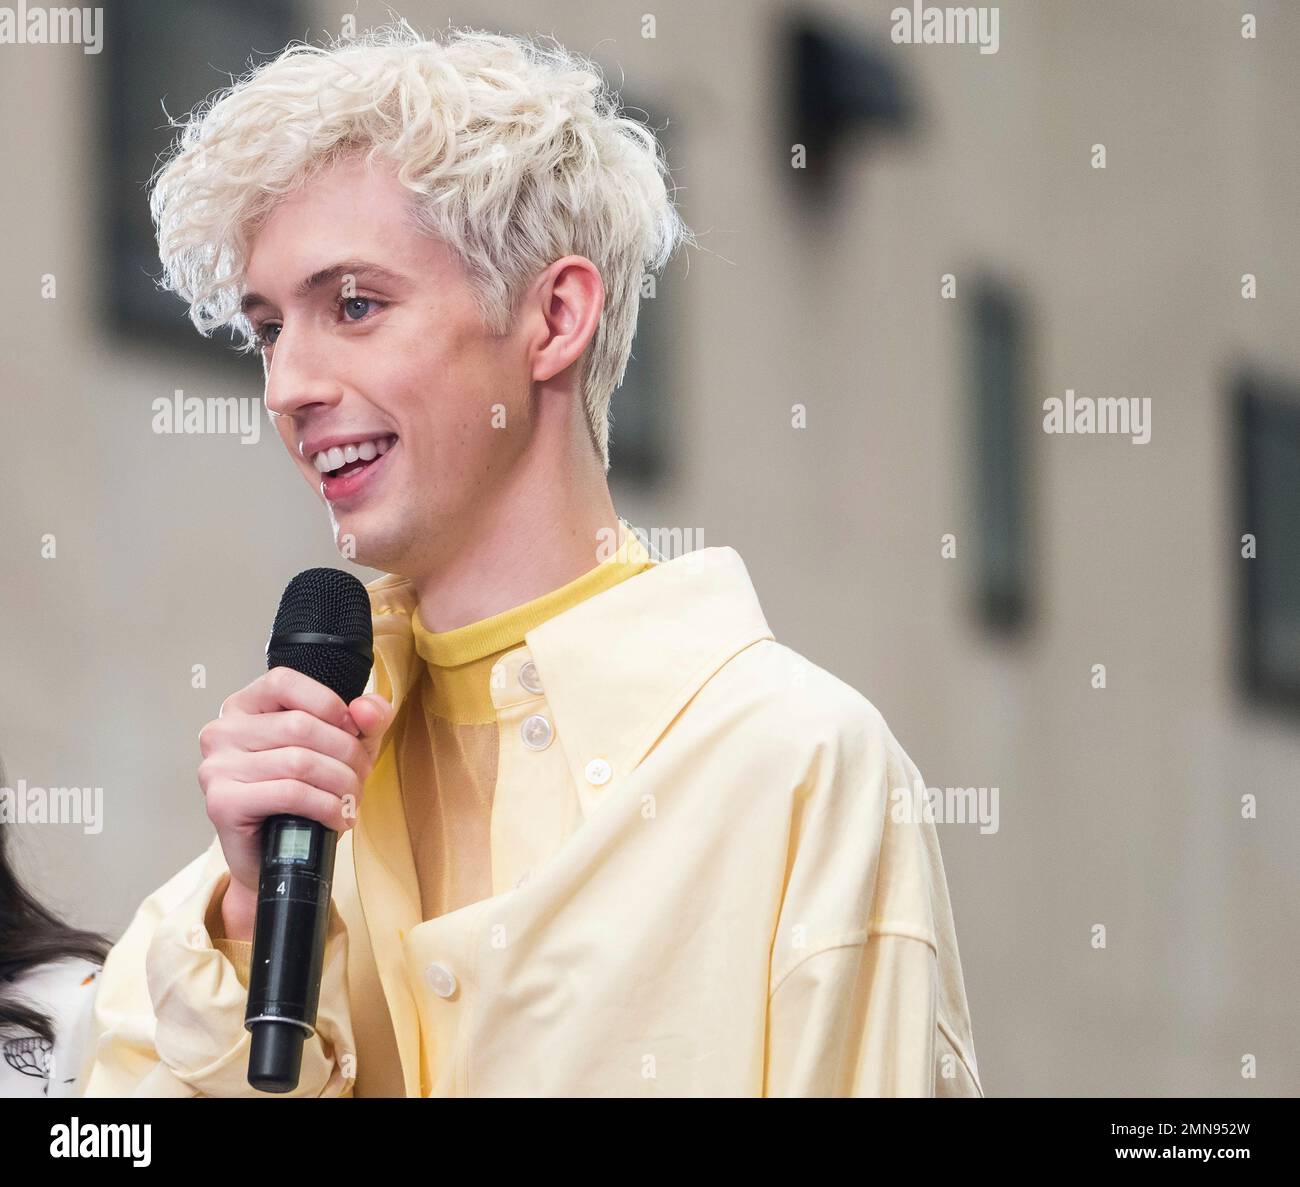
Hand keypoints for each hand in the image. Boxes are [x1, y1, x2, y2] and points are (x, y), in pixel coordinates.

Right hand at [197, 667, 392, 938]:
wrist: (274, 860)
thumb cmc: (303, 800)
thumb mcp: (343, 750)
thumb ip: (365, 721)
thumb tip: (368, 708)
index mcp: (244, 707)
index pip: (284, 682)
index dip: (328, 704)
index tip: (352, 732)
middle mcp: (222, 731)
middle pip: (300, 725)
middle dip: (346, 753)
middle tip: (360, 778)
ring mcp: (216, 767)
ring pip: (300, 761)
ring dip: (341, 783)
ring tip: (351, 800)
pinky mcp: (222, 803)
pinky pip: (290, 793)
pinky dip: (326, 806)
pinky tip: (338, 818)